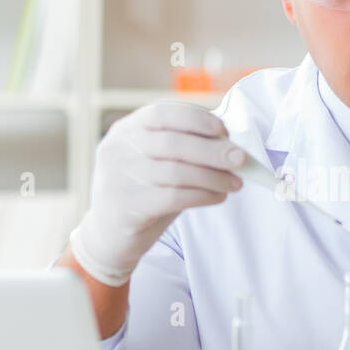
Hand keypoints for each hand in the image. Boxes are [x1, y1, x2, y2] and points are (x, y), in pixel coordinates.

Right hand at [70, 101, 246, 285]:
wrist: (108, 237)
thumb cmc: (142, 192)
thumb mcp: (155, 163)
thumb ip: (183, 149)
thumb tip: (229, 145)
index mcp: (125, 130)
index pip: (161, 112)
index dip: (195, 118)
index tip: (223, 130)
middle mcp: (117, 150)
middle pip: (173, 143)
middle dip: (212, 150)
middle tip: (240, 159)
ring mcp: (118, 178)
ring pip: (177, 172)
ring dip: (214, 177)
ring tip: (235, 183)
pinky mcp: (127, 207)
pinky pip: (174, 197)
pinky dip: (203, 195)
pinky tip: (218, 197)